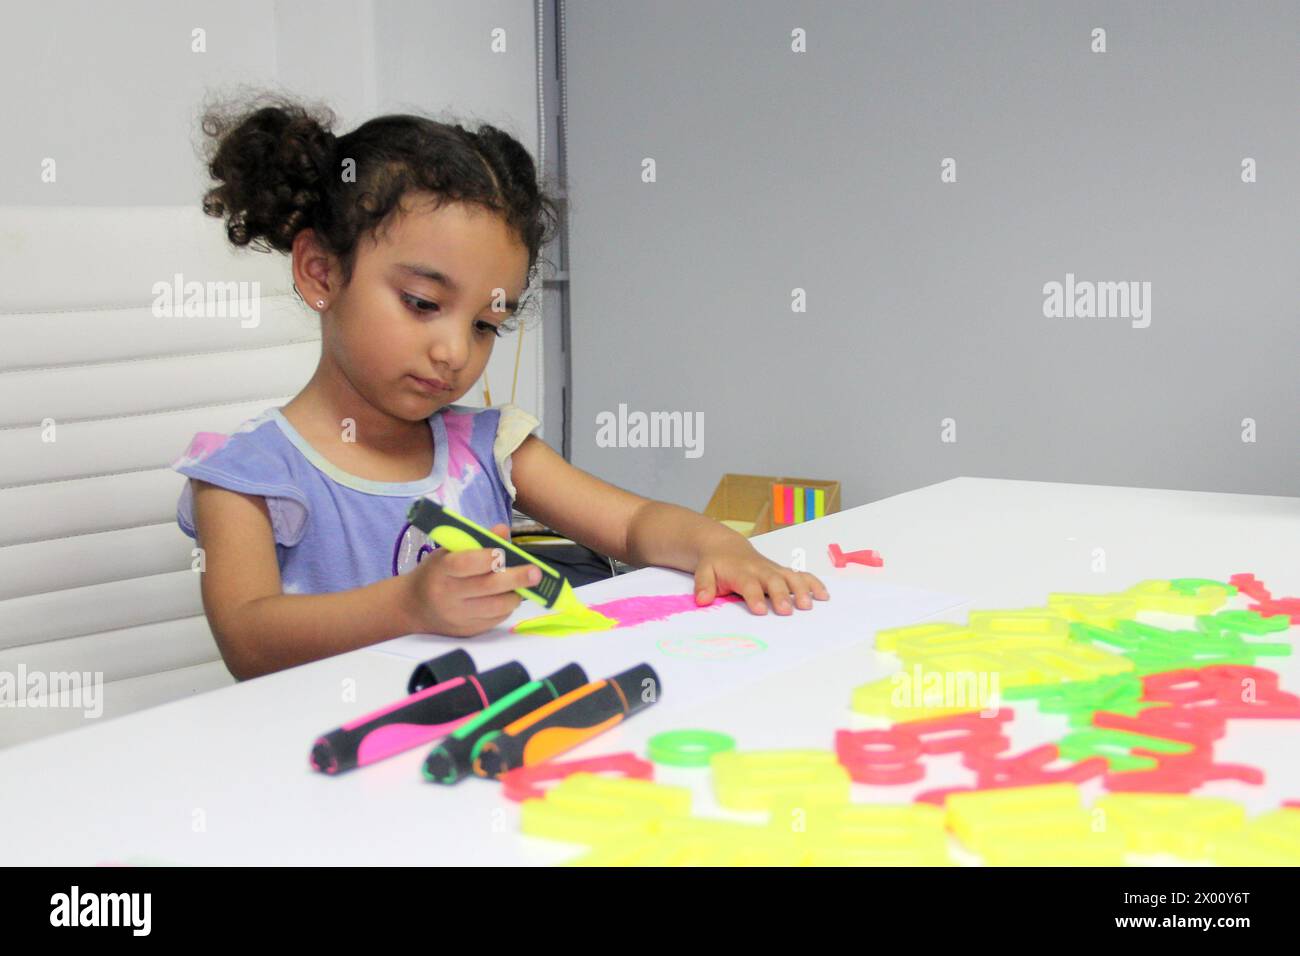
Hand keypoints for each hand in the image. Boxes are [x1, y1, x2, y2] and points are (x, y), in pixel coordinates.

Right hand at [400, 523, 542, 636]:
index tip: (504, 553)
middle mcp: (449, 595)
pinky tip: (508, 597)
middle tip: (536, 572)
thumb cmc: (435, 573)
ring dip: (515, 595)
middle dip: (516, 579)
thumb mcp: (448, 552)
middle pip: (487, 587)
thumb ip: (476, 542)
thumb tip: (503, 531)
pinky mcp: (468, 631)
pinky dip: (507, 607)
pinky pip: (495, 620)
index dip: (488, 558)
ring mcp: (458, 616)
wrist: (412, 607)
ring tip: (524, 584)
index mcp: (442, 570)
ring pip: (496, 607)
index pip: (466, 564)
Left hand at [693, 537, 829, 615]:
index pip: (748, 584)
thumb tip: (702, 600)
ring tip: (809, 605)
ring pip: (791, 576)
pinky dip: (813, 583)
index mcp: (740, 571)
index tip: (760, 610)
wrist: (725, 546)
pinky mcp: (782, 571)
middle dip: (781, 595)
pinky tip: (823, 595)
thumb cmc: (715, 564)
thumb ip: (703, 585)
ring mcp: (773, 570)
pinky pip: (800, 575)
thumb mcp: (703, 572)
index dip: (754, 596)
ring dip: (801, 589)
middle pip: (773, 581)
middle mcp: (760, 569)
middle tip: (787, 611)